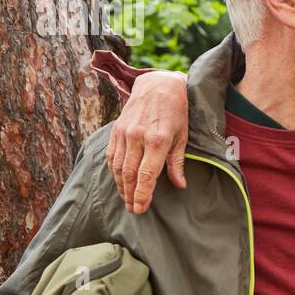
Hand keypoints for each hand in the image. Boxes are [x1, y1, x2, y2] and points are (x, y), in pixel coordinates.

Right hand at [106, 70, 189, 213]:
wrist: (158, 84)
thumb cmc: (176, 112)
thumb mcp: (183, 136)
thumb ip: (177, 162)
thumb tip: (180, 185)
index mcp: (157, 140)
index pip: (146, 174)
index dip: (142, 194)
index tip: (141, 209)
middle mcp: (137, 137)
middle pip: (129, 174)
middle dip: (130, 195)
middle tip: (134, 210)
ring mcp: (124, 133)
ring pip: (117, 167)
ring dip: (121, 186)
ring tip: (127, 200)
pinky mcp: (116, 130)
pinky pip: (111, 155)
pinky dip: (114, 171)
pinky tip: (120, 181)